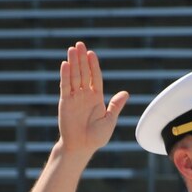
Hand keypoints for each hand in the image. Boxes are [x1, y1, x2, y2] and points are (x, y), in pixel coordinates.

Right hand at [58, 41, 127, 157]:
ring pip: (74, 76)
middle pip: (83, 73)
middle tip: (79, 44)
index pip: (95, 77)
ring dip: (73, 63)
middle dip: (81, 59)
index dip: (93, 65)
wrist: (82, 147)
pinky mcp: (65, 102)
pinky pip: (65, 87)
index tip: (91, 53)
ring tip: (72, 49)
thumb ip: (115, 106)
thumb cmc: (97, 136)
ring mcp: (74, 98)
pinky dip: (65, 76)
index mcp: (96, 98)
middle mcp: (85, 95)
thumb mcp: (109, 120)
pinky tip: (65, 64)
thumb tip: (125, 93)